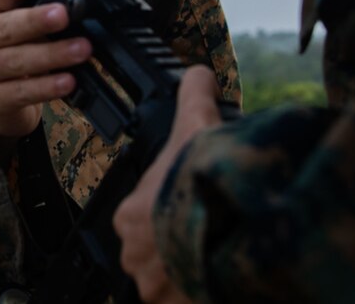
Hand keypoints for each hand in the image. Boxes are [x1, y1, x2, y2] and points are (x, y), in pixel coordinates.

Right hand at [0, 0, 90, 137]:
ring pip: (16, 60)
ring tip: (81, 50)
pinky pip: (22, 91)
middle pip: (6, 27)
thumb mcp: (19, 21)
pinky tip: (68, 81)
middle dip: (37, 20)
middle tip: (63, 15)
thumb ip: (40, 6)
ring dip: (52, 54)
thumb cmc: (13, 48)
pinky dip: (47, 86)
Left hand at [113, 65, 222, 302]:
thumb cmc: (200, 177)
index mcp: (129, 215)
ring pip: (172, 281)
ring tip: (219, 255)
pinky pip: (190, 299)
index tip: (190, 204)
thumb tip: (199, 73)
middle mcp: (135, 255)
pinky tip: (224, 276)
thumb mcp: (196, 125)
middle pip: (156, 253)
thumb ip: (193, 96)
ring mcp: (156, 287)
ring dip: (191, 272)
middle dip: (178, 246)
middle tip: (208, 231)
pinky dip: (205, 290)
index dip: (168, 209)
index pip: (142, 216)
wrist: (224, 221)